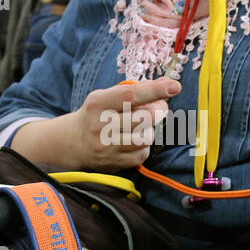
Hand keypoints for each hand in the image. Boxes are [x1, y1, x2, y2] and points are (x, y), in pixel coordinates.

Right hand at [13, 78, 180, 171]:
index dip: (154, 90)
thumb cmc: (98, 114)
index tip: (174, 86)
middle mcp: (100, 126)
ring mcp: (106, 147)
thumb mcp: (108, 96)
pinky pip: (142, 153)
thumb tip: (169, 86)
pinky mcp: (114, 163)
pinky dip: (143, 145)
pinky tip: (133, 140)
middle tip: (159, 107)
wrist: (74, 143)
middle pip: (143, 118)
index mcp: (98, 104)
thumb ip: (137, 90)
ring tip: (140, 126)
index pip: (130, 95)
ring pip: (145, 137)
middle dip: (158, 111)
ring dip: (149, 130)